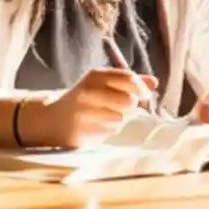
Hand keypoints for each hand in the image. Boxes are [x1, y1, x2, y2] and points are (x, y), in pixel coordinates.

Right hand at [25, 68, 157, 147]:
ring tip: (105, 116)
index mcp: (95, 76)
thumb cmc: (88, 98)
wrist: (53, 117)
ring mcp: (81, 113)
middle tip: (119, 106)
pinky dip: (109, 130)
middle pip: (128, 101)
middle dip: (129, 106)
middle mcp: (87, 92)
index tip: (145, 95)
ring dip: (119, 119)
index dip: (141, 88)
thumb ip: (131, 82)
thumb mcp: (106, 84)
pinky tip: (97, 125)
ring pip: (120, 118)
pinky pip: (109, 132)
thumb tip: (154, 83)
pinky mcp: (80, 132)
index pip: (128, 78)